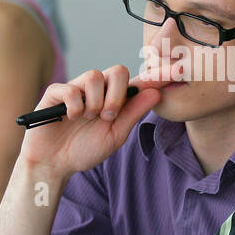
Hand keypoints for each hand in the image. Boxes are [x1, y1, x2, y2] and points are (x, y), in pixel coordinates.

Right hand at [21, 66, 164, 178]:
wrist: (55, 164)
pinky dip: (75, 106)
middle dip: (117, 95)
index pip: (138, 81)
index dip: (158, 75)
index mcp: (114, 98)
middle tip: (109, 116)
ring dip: (95, 102)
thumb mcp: (115, 135)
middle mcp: (97, 89)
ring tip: (88, 119)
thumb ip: (133, 113)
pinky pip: (71, 88)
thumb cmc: (84, 150)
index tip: (180, 71)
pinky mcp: (55, 93)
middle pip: (117, 70)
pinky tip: (71, 118)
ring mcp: (76, 88)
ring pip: (94, 76)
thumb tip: (156, 92)